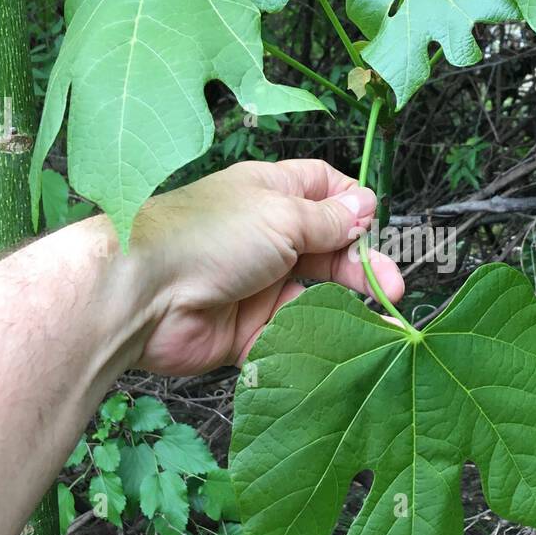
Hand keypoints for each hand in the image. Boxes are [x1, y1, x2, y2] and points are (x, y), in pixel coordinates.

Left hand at [130, 159, 403, 374]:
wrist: (143, 296)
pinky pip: (293, 337)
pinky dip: (318, 342)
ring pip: (316, 296)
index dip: (353, 205)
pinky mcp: (249, 331)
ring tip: (382, 320)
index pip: (323, 189)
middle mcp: (266, 236)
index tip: (375, 225)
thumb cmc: (205, 237)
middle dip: (363, 265)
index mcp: (270, 194)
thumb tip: (363, 208)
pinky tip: (346, 345)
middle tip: (392, 288)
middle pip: (329, 248)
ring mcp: (257, 285)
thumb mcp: (280, 214)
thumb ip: (326, 219)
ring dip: (347, 307)